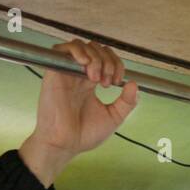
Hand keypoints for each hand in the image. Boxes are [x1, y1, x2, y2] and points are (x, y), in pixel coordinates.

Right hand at [18, 40, 138, 186]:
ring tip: (97, 79)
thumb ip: (127, 102)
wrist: (66, 144)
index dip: (117, 64)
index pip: (106, 58)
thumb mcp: (114, 117)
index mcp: (91, 82)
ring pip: (81, 46)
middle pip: (96, 49)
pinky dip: (77, 51)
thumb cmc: (85, 134)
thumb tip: (135, 84)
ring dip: (95, 58)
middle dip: (108, 61)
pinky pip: (62, 49)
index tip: (119, 82)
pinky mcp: (54, 73)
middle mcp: (78, 74)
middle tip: (108, 83)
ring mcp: (66, 72)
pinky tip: (85, 65)